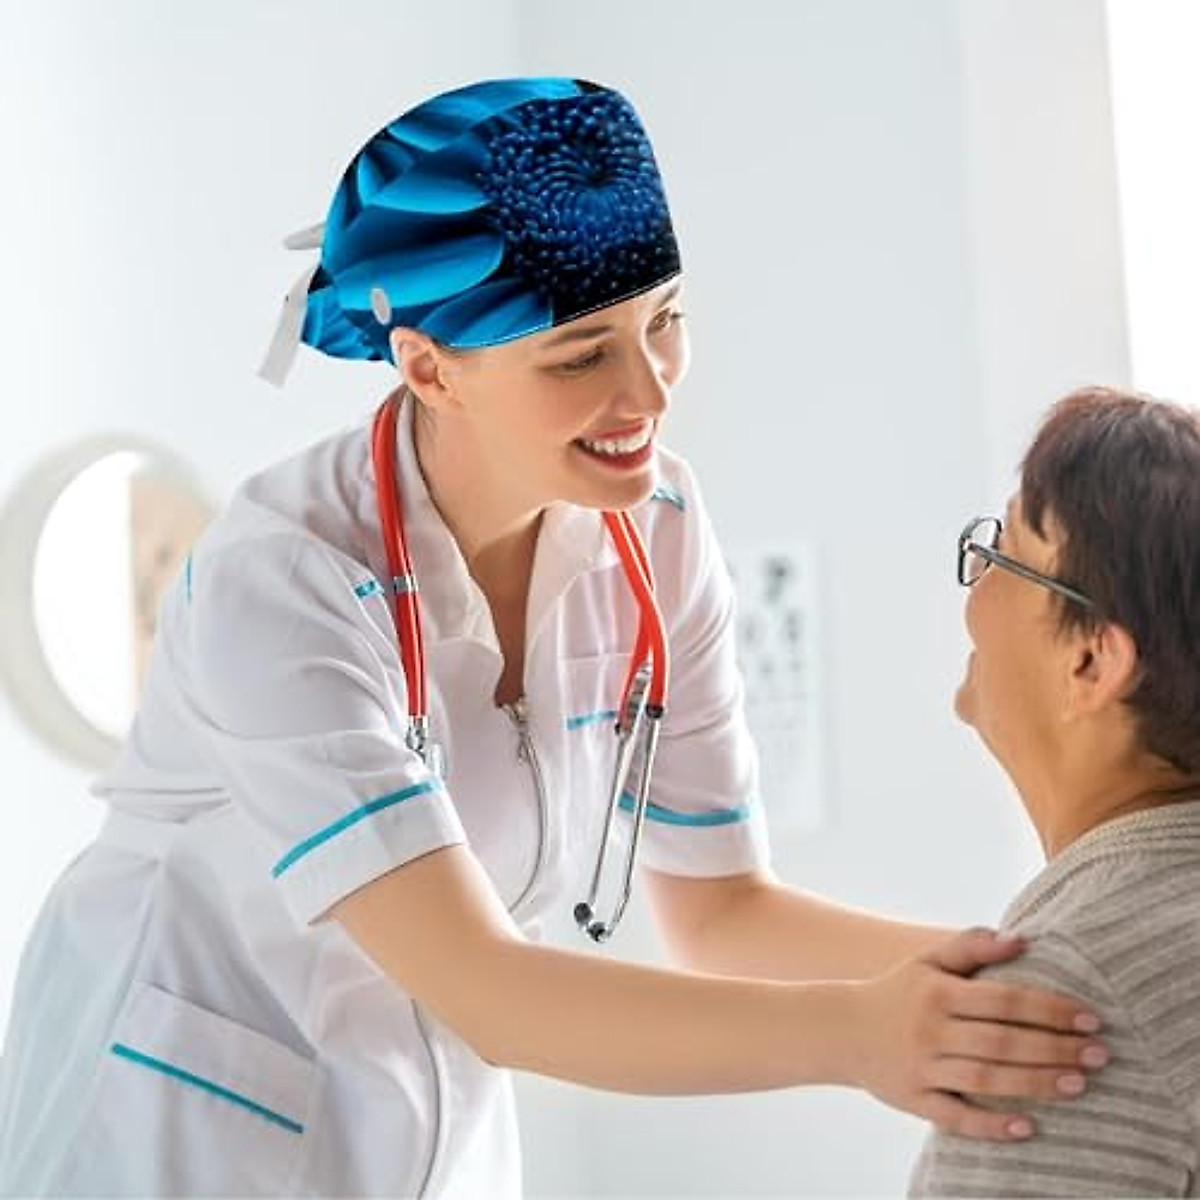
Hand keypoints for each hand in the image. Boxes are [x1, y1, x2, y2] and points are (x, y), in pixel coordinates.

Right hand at [848, 926, 1106, 1140]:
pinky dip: (991, 1124)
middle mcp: (931, 1030)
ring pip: (986, 1079)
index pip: (1004, 1000)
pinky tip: (1026, 1126)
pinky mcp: (914, 1100)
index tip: (1089, 1017)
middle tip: (1099, 1054)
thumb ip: (971, 945)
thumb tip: (1021, 939)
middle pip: (1002, 1042)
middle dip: (1054, 1048)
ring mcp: (922, 1067)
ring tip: (1079, 1085)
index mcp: (938, 992)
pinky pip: (955, 1117)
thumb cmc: (897, 991)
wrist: (839, 1028)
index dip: (1049, 1008)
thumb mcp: (926, 961)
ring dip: (1036, 1084)